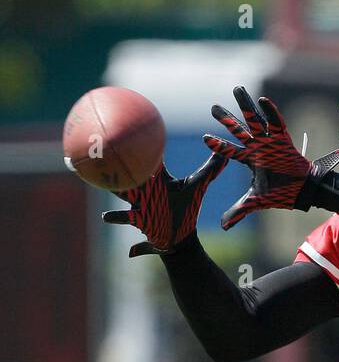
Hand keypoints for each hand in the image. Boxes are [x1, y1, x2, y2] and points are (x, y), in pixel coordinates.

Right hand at [101, 152, 227, 255]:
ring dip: (109, 183)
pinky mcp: (137, 220)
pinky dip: (116, 217)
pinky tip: (105, 216)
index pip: (149, 156)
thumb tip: (226, 154)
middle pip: (127, 169)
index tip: (130, 123)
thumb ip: (211, 170)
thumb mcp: (198, 187)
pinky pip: (124, 218)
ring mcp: (138, 203)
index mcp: (158, 178)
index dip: (142, 141)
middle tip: (96, 142)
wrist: (180, 238)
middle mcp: (145, 188)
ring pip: (120, 191)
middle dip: (113, 157)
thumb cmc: (187, 209)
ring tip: (90, 175)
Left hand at [203, 85, 338, 229]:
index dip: (218, 145)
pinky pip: (277, 124)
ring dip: (246, 106)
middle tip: (213, 108)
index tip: (204, 138)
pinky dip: (271, 113)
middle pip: (239, 130)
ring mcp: (270, 142)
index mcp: (251, 160)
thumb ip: (239, 210)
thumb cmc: (281, 194)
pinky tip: (263, 101)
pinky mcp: (284, 140)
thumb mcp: (256, 202)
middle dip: (226, 119)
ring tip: (237, 90)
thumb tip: (223, 226)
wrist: (303, 192)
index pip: (230, 151)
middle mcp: (258, 148)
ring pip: (256, 121)